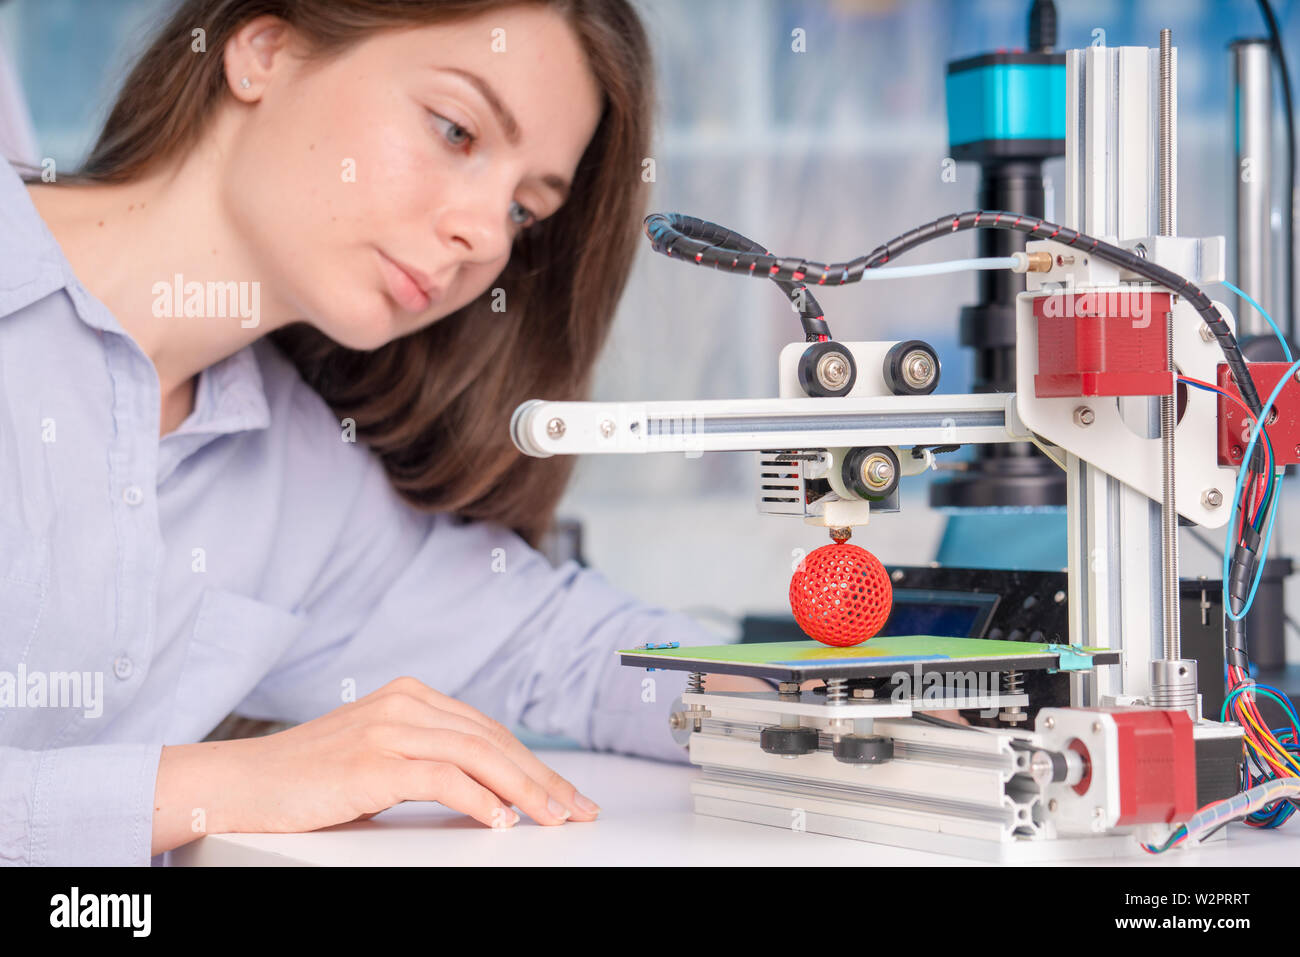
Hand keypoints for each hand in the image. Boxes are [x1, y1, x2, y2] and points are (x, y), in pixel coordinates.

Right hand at [151, 676, 598, 854]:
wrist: (240, 783)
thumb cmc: (307, 779)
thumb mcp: (377, 758)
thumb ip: (427, 760)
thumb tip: (491, 791)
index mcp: (410, 696)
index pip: (489, 731)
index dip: (533, 763)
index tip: (564, 794)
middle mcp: (404, 703)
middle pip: (492, 741)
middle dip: (542, 779)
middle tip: (575, 810)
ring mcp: (388, 727)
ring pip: (477, 755)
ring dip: (524, 791)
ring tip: (552, 819)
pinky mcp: (372, 759)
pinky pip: (442, 778)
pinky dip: (480, 800)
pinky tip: (502, 821)